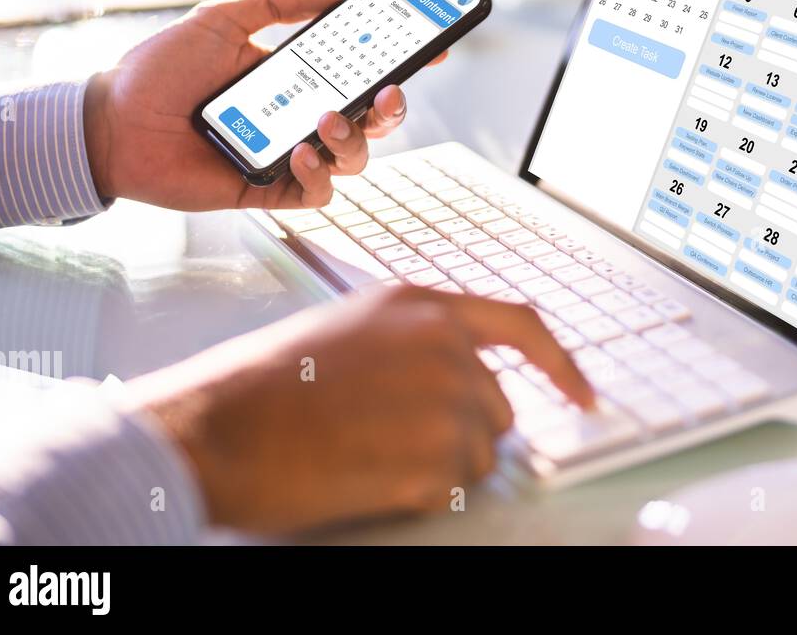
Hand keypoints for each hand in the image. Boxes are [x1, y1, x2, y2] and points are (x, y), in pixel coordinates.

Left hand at [83, 0, 443, 210]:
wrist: (113, 123)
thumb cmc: (158, 71)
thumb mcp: (220, 19)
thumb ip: (276, 2)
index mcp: (295, 77)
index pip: (359, 71)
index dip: (400, 64)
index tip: (432, 50)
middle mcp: (298, 116)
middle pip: (371, 120)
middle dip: (391, 108)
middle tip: (388, 93)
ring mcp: (288, 154)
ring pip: (353, 158)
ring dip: (352, 139)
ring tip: (324, 122)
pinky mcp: (268, 188)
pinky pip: (318, 192)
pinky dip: (318, 174)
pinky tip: (298, 153)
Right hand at [127, 285, 594, 533]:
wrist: (215, 427)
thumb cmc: (263, 384)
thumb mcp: (348, 329)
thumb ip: (415, 342)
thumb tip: (459, 381)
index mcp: (421, 305)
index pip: (521, 327)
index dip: (559, 364)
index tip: (581, 393)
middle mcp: (445, 345)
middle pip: (498, 405)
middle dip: (465, 430)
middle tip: (398, 441)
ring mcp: (445, 400)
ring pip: (481, 452)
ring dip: (440, 464)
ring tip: (369, 452)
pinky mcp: (435, 458)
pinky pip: (454, 487)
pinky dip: (419, 491)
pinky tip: (367, 473)